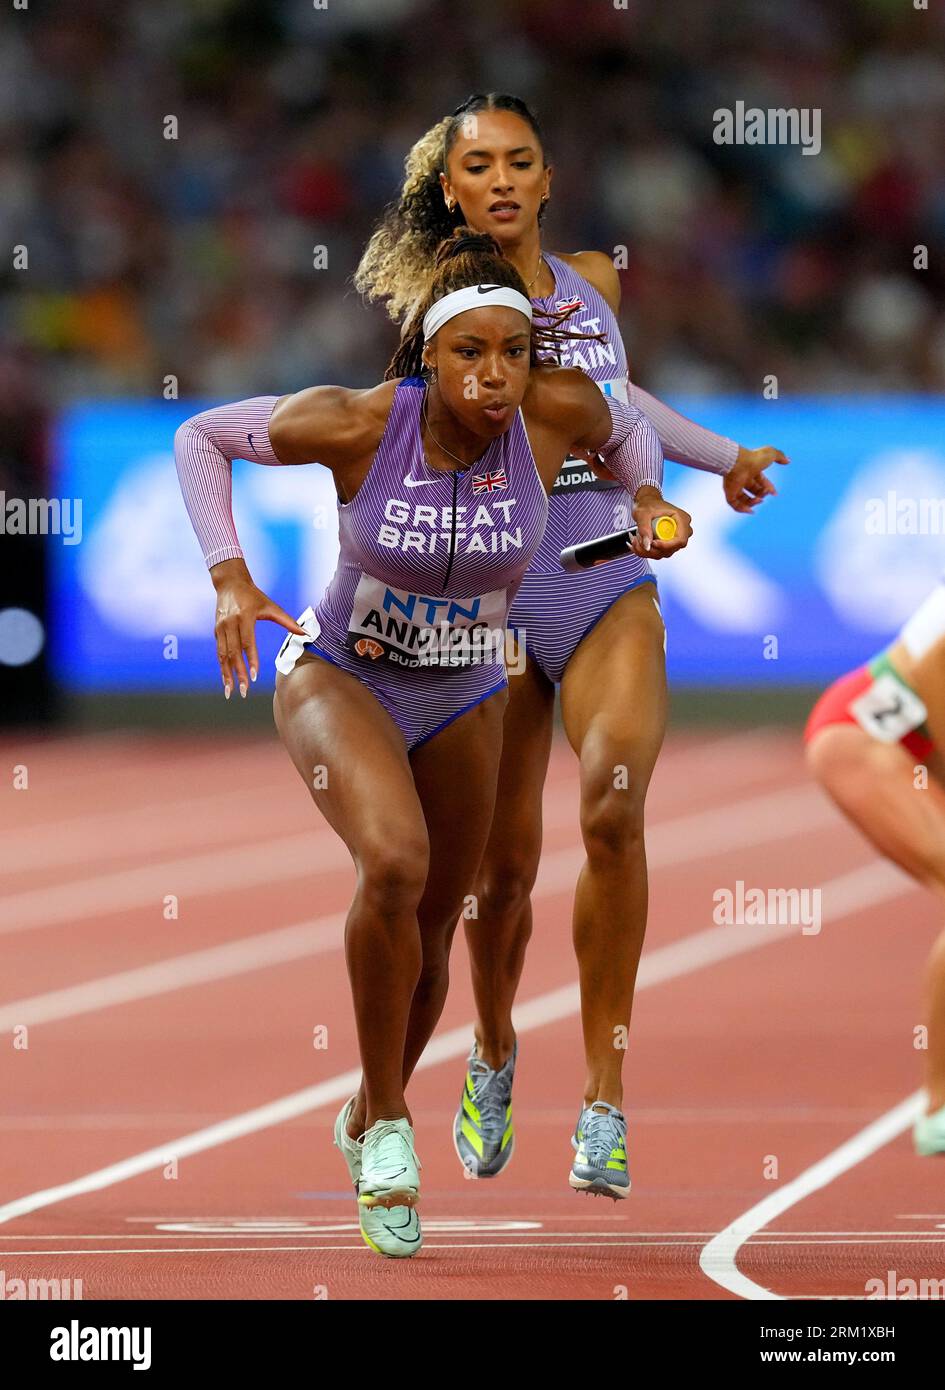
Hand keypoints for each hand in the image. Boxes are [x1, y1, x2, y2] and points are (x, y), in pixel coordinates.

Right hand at [211, 559, 306, 698]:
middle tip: (244, 691)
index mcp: (245, 617)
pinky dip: (222, 666)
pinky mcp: (216, 630)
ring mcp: (221, 627)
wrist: (230, 583)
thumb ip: (288, 621)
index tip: (255, 677)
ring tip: (230, 691)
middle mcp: (230, 623)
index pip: (248, 643)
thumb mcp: (271, 606)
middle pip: (234, 653)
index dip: (252, 661)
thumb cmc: (254, 596)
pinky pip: (219, 652)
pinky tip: (226, 679)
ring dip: (226, 674)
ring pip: (223, 655)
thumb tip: (306, 634)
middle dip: (238, 674)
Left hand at [630, 487, 691, 558]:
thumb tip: (647, 545)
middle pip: (671, 549)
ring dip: (647, 550)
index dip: (666, 545)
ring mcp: (675, 538)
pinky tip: (638, 542)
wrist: (647, 502)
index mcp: (682, 519)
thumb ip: (644, 528)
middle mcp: (682, 530)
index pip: (680, 540)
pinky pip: (659, 552)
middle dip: (652, 549)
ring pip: (663, 553)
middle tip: (637, 539)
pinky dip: (646, 551)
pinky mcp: (668, 543)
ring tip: (635, 538)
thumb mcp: (643, 513)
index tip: (652, 543)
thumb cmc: (648, 504)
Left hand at [724, 445, 788, 512]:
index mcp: (752, 469)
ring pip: (744, 498)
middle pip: (753, 490)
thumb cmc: (753, 458)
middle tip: (766, 494)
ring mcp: (735, 485)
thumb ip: (780, 456)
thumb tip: (788, 460)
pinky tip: (750, 511)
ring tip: (759, 501)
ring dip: (753, 502)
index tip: (774, 493)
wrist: (738, 462)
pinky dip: (742, 509)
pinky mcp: (729, 492)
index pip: (761, 481)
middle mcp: (743, 478)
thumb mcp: (770, 454)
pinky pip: (734, 504)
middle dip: (762, 494)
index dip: (768, 487)